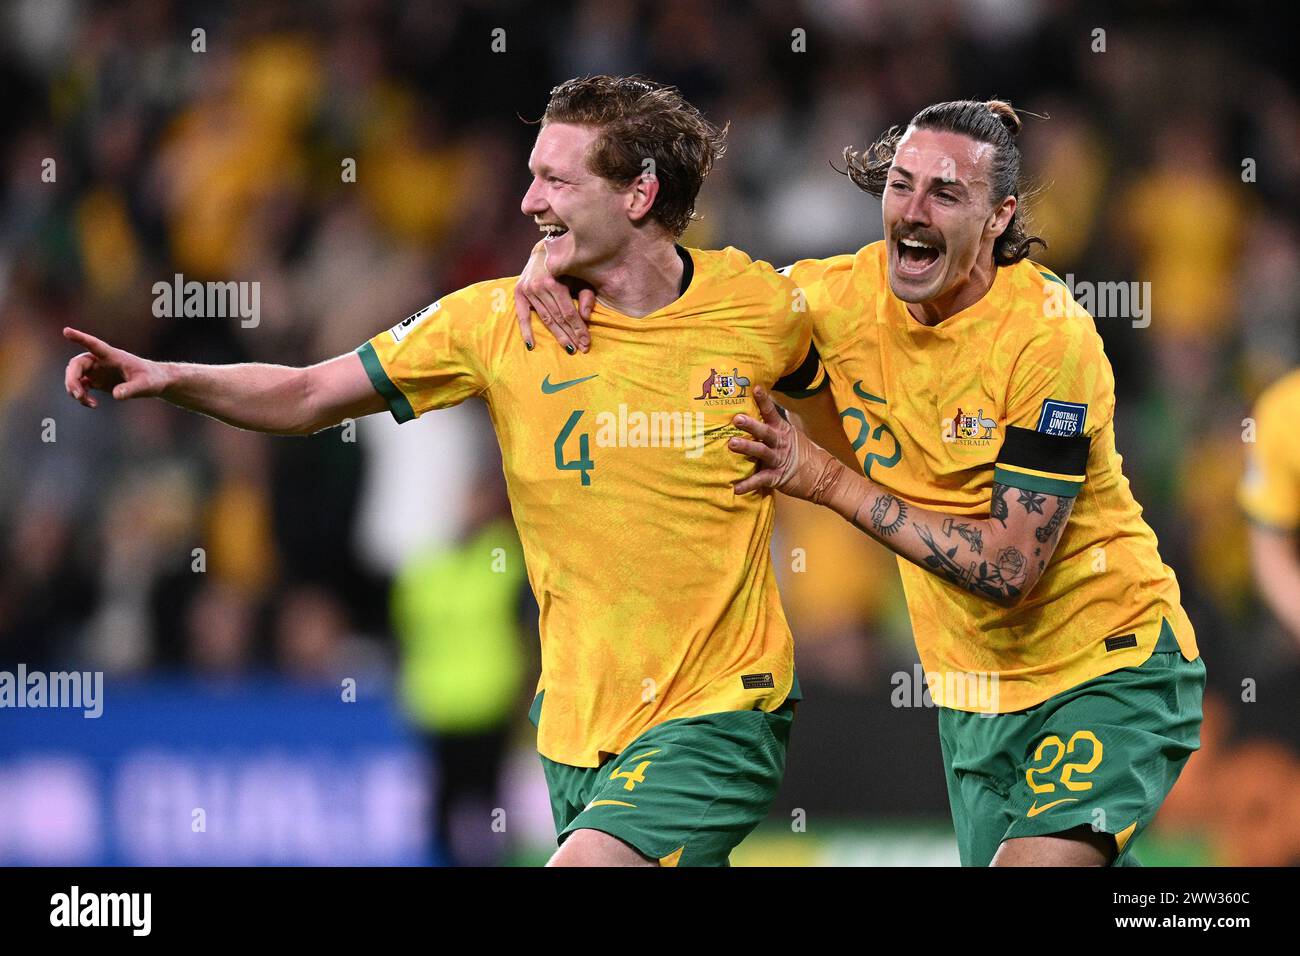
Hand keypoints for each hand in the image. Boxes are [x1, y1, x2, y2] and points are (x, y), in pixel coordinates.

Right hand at [63, 327, 168, 407]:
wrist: (153, 381)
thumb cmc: (152, 379)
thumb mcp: (146, 385)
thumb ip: (131, 389)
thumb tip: (117, 395)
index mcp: (113, 356)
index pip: (94, 344)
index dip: (80, 338)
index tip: (66, 331)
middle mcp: (101, 360)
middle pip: (76, 364)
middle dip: (72, 379)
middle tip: (79, 396)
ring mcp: (97, 370)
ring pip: (74, 375)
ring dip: (74, 389)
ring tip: (88, 402)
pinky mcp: (96, 380)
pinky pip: (80, 385)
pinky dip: (81, 396)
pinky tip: (93, 404)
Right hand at [513, 240, 595, 352]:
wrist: (545, 249)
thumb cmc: (568, 265)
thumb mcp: (581, 277)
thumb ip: (586, 296)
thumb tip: (586, 317)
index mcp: (555, 281)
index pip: (568, 312)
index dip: (578, 329)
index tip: (586, 342)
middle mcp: (539, 286)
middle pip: (557, 318)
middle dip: (570, 335)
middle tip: (580, 350)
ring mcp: (527, 290)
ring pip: (545, 319)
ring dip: (557, 335)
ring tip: (567, 348)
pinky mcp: (519, 292)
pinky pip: (522, 315)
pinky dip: (526, 331)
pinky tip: (531, 345)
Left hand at [729, 385, 845, 502]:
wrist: (822, 476)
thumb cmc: (801, 453)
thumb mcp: (790, 436)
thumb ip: (772, 427)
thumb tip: (754, 412)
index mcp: (782, 430)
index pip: (771, 413)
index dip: (763, 401)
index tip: (755, 388)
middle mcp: (780, 443)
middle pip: (765, 431)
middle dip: (751, 424)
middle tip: (737, 418)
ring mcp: (779, 459)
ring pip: (761, 452)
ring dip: (747, 447)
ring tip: (731, 444)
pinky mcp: (777, 477)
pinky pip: (761, 480)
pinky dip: (748, 484)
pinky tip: (736, 488)